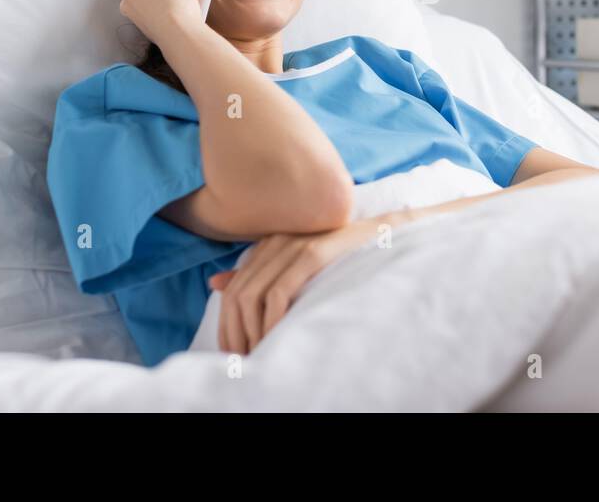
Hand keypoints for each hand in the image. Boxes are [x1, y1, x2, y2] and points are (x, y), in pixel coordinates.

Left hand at [207, 213, 404, 354]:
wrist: (383, 237)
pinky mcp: (312, 253)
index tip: (233, 353)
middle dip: (235, 334)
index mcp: (267, 245)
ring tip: (260, 354)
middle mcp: (274, 242)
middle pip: (237, 296)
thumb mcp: (295, 264)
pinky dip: (271, 320)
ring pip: (252, 296)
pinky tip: (275, 337)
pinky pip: (278, 292)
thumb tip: (215, 283)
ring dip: (252, 332)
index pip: (232, 291)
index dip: (227, 326)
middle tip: (245, 361)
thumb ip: (256, 272)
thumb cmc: (340, 257)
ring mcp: (292, 246)